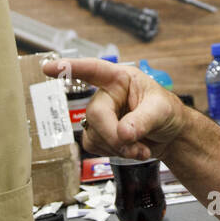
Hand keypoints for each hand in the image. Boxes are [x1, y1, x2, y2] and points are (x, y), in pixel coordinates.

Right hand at [43, 58, 187, 159]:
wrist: (170, 135)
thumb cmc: (167, 112)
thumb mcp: (162, 110)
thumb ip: (143, 120)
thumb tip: (123, 133)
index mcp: (119, 78)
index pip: (93, 70)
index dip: (70, 67)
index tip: (49, 67)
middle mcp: (106, 94)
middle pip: (95, 114)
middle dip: (113, 134)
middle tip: (134, 145)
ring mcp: (100, 115)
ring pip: (92, 134)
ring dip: (117, 147)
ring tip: (140, 148)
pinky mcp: (98, 134)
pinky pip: (93, 147)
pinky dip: (113, 153)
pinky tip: (130, 151)